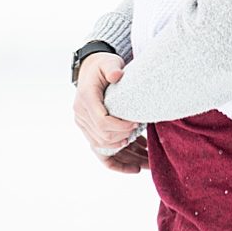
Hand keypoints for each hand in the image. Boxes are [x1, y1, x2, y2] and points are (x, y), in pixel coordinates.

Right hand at [73, 53, 146, 173]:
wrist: (91, 70)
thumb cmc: (103, 66)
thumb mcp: (108, 62)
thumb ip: (112, 68)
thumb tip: (116, 75)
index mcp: (86, 99)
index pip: (102, 122)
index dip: (122, 127)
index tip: (137, 123)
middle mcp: (81, 115)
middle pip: (104, 139)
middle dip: (127, 141)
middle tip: (146, 139)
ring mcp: (84, 125)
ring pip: (105, 149)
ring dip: (128, 156)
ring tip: (150, 160)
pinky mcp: (90, 131)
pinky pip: (102, 154)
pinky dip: (118, 163)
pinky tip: (136, 168)